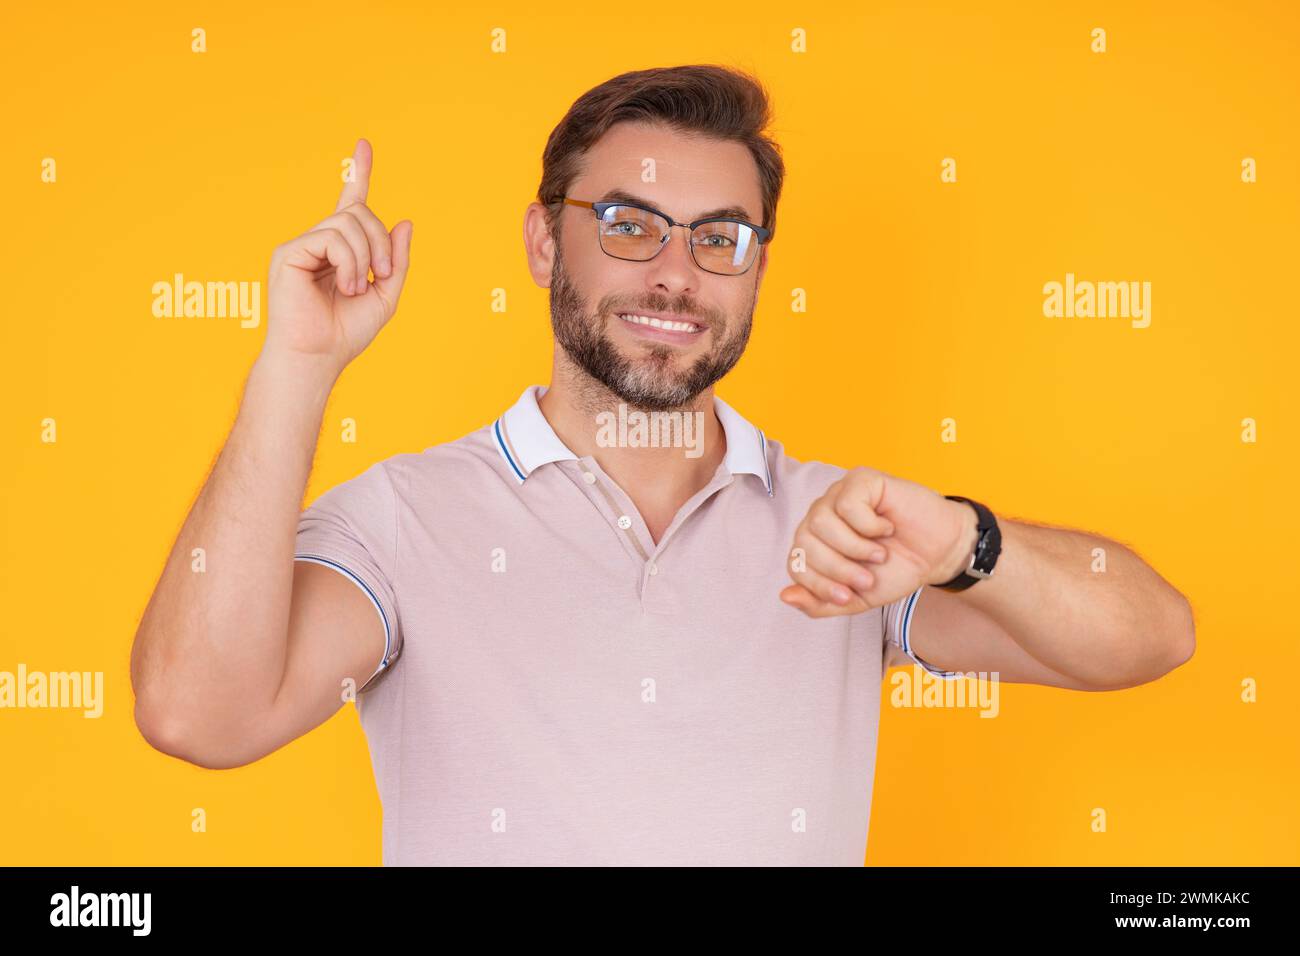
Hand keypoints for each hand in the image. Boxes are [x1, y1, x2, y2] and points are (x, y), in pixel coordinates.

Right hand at [262, 138, 412, 376]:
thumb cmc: (346, 333)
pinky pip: (332, 237)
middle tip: (383, 276)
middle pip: (361, 213)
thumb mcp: (386, 296)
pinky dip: (348, 261)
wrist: (317, 357)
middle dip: (382, 242)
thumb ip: (397, 261)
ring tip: (356, 288)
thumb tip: (405, 221)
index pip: (350, 203)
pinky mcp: (290, 252)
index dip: (359, 174)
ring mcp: (303, 245)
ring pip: (349, 222)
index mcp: (341, 251)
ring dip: (366, 256)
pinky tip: (344, 285)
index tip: (363, 146)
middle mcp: (320, 242)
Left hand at [780, 466, 978, 617]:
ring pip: (820, 521)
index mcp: (817, 542)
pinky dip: (868, 525)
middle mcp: (822, 516)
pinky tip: (885, 528)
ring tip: (879, 554)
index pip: (795, 563)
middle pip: (805, 542)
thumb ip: (820, 602)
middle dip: (837, 569)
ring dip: (853, 547)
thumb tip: (785, 596)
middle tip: (867, 578)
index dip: (818, 585)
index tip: (847, 596)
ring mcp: (839, 495)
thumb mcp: (857, 597)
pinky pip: (847, 504)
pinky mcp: (861, 480)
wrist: (938, 553)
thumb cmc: (897, 569)